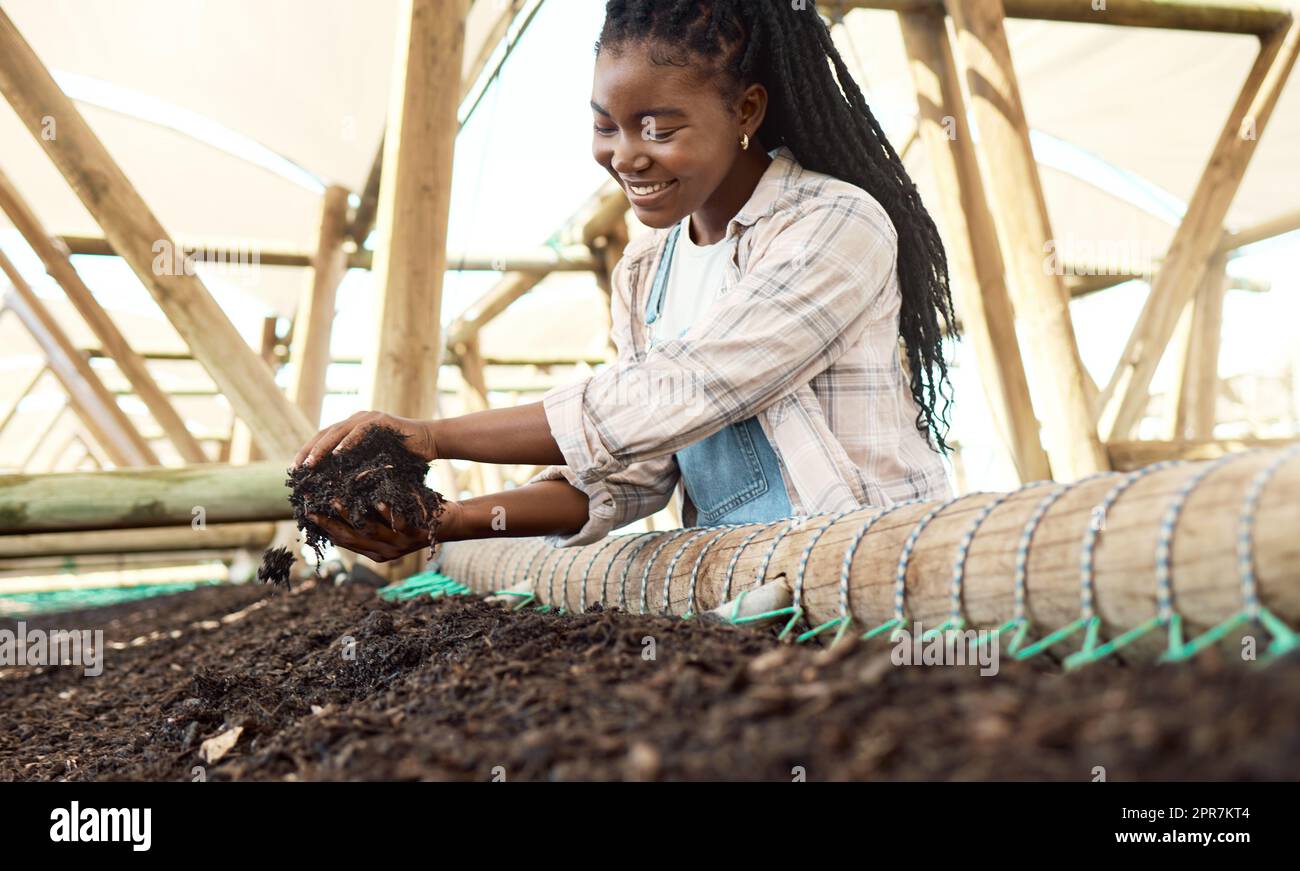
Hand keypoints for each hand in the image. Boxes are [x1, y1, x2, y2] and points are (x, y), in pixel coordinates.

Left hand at [293, 411, 436, 467]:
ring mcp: (368, 418)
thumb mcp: (374, 465)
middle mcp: (357, 420)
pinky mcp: (381, 421)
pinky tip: (337, 454)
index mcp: (352, 430)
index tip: (294, 472)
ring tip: (310, 464)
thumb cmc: (404, 458)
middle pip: (325, 434)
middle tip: (297, 469)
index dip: (307, 453)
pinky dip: (347, 442)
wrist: (430, 444)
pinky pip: (359, 431)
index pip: (323, 440)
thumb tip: (332, 488)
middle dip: (309, 451)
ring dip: (322, 448)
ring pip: (338, 432)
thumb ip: (355, 469)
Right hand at [307, 499, 461, 562]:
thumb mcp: (388, 521)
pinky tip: (377, 500)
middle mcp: (385, 552)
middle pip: (351, 538)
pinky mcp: (416, 535)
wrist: (451, 523)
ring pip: (370, 532)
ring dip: (352, 516)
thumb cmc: (415, 516)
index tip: (308, 512)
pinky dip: (386, 512)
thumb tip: (337, 500)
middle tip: (313, 506)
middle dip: (330, 522)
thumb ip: (366, 517)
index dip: (325, 527)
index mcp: (375, 552)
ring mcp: (400, 545)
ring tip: (338, 499)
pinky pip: (397, 524)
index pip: (343, 540)